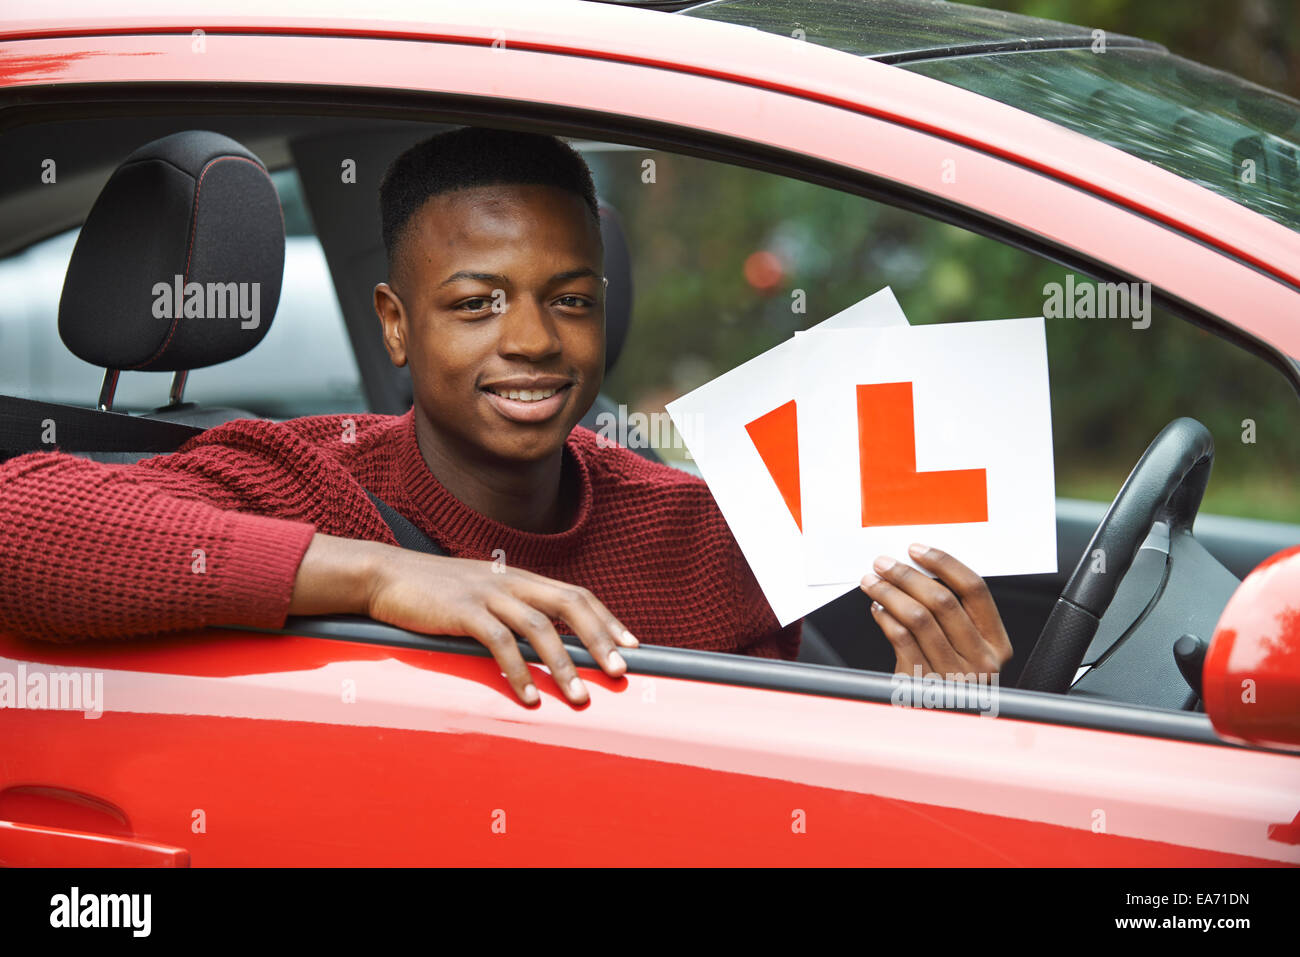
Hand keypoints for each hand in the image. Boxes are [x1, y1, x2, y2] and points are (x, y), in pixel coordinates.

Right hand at [291, 534, 636, 706]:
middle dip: (600, 638)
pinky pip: (499, 643)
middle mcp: (510, 582)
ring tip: (580, 697)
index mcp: (519, 578)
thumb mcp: (481, 595)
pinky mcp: (462, 611)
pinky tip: (528, 697)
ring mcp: (487, 594)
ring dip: (563, 665)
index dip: (606, 618)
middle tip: (620, 671)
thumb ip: (511, 610)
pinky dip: (517, 672)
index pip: (576, 594)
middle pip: (569, 605)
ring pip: (540, 627)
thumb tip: (542, 644)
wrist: (384, 576)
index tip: (632, 645)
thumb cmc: (434, 592)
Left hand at [860, 543, 1010, 679]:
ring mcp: (952, 676)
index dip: (944, 563)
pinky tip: (876, 608)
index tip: (918, 549)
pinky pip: (901, 640)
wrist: (941, 735)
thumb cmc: (951, 685)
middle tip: (883, 562)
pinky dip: (884, 618)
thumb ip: (956, 619)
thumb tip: (919, 572)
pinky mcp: (924, 685)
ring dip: (889, 593)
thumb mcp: (967, 653)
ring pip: (917, 618)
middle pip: (943, 601)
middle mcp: (980, 661)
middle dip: (907, 575)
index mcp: (997, 646)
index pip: (975, 590)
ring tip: (871, 582)